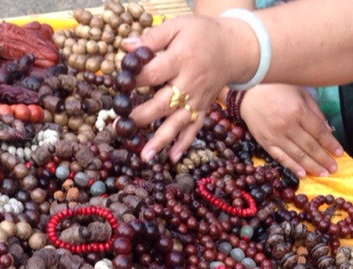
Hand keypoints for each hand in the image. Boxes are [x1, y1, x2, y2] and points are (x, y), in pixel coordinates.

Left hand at [122, 17, 236, 162]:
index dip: (134, 79)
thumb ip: (152, 38)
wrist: (232, 48)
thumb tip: (127, 48)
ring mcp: (197, 101)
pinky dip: (184, 145)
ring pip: (177, 123)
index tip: (120, 84)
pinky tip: (172, 158)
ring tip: (144, 156)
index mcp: (181, 59)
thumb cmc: (200, 35)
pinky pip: (194, 130)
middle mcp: (189, 84)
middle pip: (162, 103)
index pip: (153, 73)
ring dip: (161, 140)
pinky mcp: (202, 110)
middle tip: (120, 127)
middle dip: (141, 117)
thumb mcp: (177, 26)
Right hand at [236, 84, 342, 177]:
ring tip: (323, 174)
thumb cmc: (277, 88)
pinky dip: (292, 167)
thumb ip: (314, 111)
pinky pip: (281, 158)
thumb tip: (327, 130)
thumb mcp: (300, 92)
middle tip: (334, 169)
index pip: (319, 132)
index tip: (340, 153)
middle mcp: (288, 126)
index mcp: (299, 111)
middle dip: (324, 159)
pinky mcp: (266, 143)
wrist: (248, 93)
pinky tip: (302, 174)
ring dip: (312, 166)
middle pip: (310, 146)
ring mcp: (276, 136)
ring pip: (297, 155)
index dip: (330, 144)